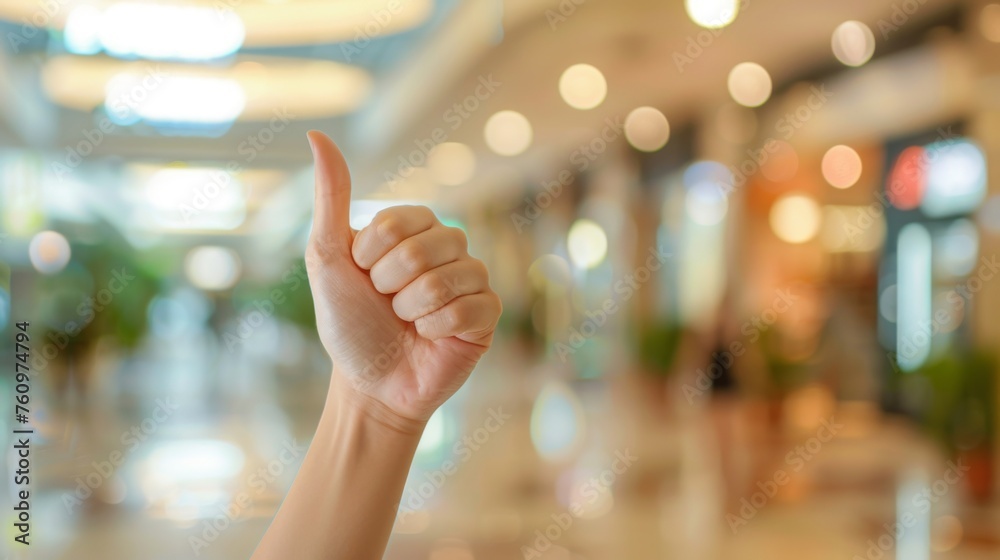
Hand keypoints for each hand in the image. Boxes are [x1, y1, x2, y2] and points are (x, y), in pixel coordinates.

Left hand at [304, 131, 501, 425]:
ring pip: (447, 280)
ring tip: (407, 323)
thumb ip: (331, 198)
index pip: (398, 222)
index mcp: (414, 227)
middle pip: (425, 248)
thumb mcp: (328, 258)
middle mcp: (448, 246)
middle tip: (386, 305)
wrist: (370, 386)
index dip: (371, 257)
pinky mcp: (487, 314)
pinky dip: (437, 329)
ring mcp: (471, 279)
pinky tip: (431, 338)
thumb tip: (317, 136)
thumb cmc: (349, 322)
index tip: (364, 278)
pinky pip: (468, 309)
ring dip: (412, 310)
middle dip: (391, 286)